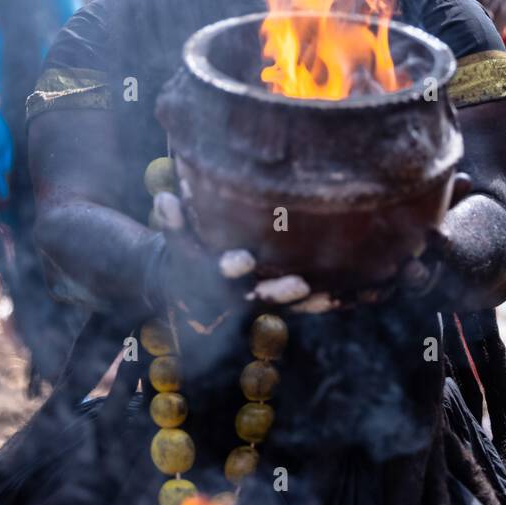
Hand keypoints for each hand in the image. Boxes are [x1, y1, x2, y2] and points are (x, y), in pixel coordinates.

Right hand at [153, 193, 328, 316]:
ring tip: (330, 295)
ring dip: (307, 302)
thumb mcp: (175, 241)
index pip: (221, 273)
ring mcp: (257, 301)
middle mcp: (236, 295)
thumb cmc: (183, 256)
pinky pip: (299, 307)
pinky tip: (341, 297)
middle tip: (301, 284)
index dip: (231, 268)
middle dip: (279, 291)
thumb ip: (173, 221)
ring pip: (283, 305)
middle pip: (259, 295)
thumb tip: (165, 196)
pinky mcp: (273, 302)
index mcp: (211, 278)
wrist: (186, 289)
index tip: (242, 260)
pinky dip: (319, 304)